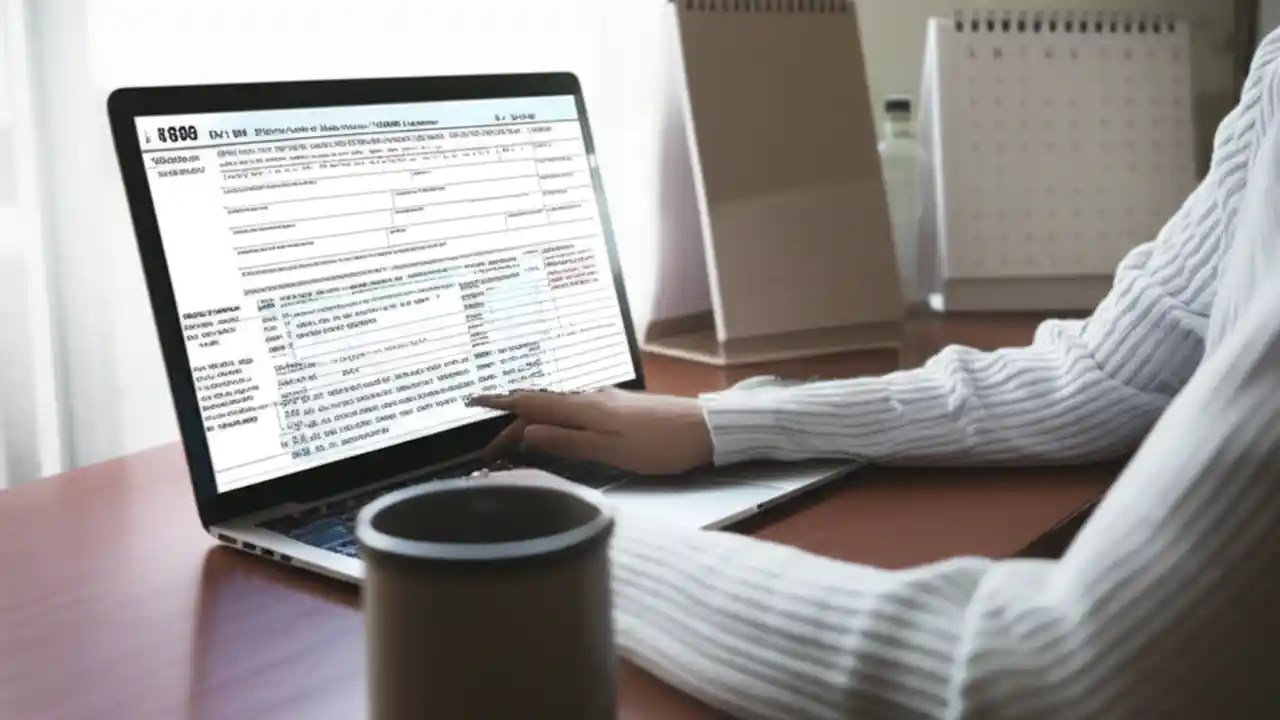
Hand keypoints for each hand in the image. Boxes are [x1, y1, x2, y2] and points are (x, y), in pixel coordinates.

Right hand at [469, 388, 713, 475]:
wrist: (707, 429)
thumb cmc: (662, 445)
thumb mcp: (612, 451)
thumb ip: (569, 442)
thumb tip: (526, 433)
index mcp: (585, 409)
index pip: (532, 405)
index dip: (500, 406)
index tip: (471, 402)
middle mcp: (592, 399)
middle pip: (541, 406)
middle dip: (511, 421)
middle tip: (490, 445)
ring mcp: (607, 401)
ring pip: (558, 407)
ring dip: (532, 419)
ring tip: (513, 435)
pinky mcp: (620, 407)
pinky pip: (575, 410)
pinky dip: (555, 419)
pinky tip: (557, 427)